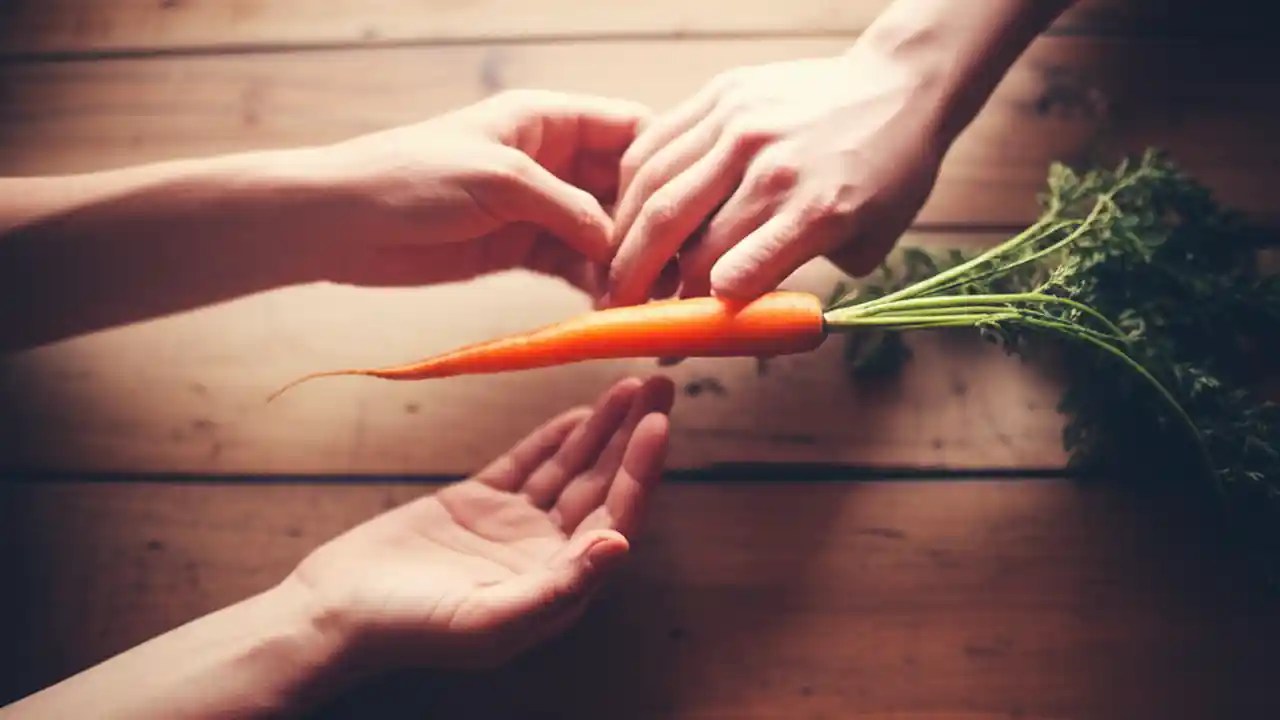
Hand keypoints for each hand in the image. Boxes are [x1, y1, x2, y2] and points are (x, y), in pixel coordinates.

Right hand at [289, 376, 673, 670]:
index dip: (640, 472)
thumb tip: (620, 544)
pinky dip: (553, 438)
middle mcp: (544, 554)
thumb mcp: (488, 619)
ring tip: (631, 386)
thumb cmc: (409, 629)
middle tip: (661, 389)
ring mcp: (512, 527)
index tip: (658, 425)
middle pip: (602, 487)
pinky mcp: (476, 504)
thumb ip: (559, 586)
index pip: (615, 520)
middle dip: (633, 439)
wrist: (335, 611)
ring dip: (600, 429)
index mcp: (558, 586)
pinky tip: (580, 412)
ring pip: (569, 469)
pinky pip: (526, 463)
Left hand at [308, 90, 649, 293]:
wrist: (342, 223)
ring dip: (624, 261)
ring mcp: (536, 207)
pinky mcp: (519, 248)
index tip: (691, 203)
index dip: (663, 162)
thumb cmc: (412, 178)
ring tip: (647, 293)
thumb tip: (620, 242)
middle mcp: (550, 160)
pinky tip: (609, 304)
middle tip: (678, 264)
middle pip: (623, 186)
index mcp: (548, 120)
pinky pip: (572, 264)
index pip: (628, 130)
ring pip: (602, 231)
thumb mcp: (501, 181)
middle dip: (649, 223)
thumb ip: (567, 208)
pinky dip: (592, 283)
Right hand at [604, 46, 946, 306]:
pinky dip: (631, 184)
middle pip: (678, 235)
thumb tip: (738, 312)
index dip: (694, 314)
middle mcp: (772, 168)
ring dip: (624, 237)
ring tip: (613, 267)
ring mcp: (742, 125)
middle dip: (637, 283)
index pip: (733, 278)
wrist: (899, 86)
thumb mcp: (867, 244)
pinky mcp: (722, 95)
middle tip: (616, 309)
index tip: (675, 335)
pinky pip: (656, 143)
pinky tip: (627, 212)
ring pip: (656, 189)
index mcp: (816, 211)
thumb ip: (803, 278)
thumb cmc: (886, 175)